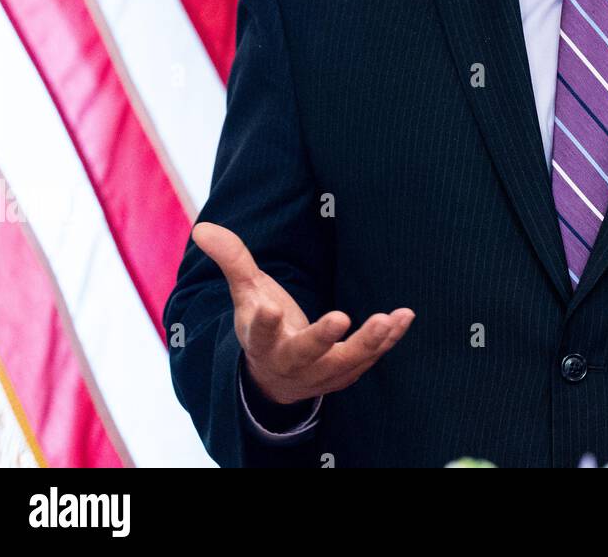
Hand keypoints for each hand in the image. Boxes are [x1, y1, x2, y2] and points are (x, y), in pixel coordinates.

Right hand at [192, 222, 414, 406]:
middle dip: (321, 338)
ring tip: (388, 319)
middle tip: (341, 317)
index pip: (258, 334)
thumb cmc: (265, 327)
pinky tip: (405, 317)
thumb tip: (202, 228)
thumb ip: (233, 261)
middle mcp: (290, 361)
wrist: (277, 379)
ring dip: (368, 343)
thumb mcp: (248, 294)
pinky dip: (389, 340)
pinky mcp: (347, 373)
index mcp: (261, 342)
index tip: (270, 308)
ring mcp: (321, 372)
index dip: (263, 323)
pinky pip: (371, 358)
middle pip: (304, 354)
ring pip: (345, 362)